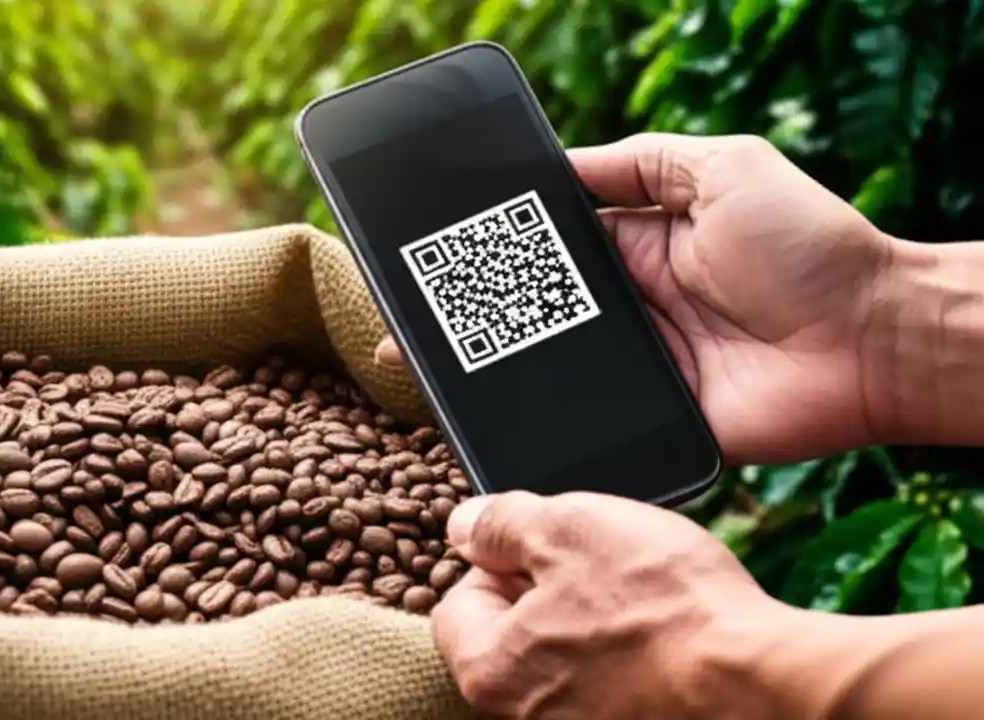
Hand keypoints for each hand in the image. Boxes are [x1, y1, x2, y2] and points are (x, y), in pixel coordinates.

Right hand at [377, 134, 896, 463]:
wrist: (873, 338)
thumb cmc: (806, 244)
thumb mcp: (721, 170)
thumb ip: (640, 165)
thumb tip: (560, 165)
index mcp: (636, 251)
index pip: (544, 255)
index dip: (490, 258)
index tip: (431, 261)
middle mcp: (629, 312)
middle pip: (532, 319)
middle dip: (466, 325)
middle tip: (399, 330)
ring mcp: (639, 371)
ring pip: (546, 375)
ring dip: (488, 378)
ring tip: (420, 379)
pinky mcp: (655, 422)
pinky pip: (588, 426)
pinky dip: (539, 428)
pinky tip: (483, 429)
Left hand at [432, 491, 855, 718]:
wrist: (765, 686)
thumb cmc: (666, 609)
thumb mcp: (569, 528)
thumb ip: (501, 523)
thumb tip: (464, 525)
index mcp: (489, 671)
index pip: (457, 602)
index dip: (499, 560)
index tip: (545, 546)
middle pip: (510, 638)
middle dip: (546, 594)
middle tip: (600, 569)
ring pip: (564, 664)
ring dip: (592, 628)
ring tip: (643, 604)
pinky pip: (610, 690)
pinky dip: (629, 664)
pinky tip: (666, 642)